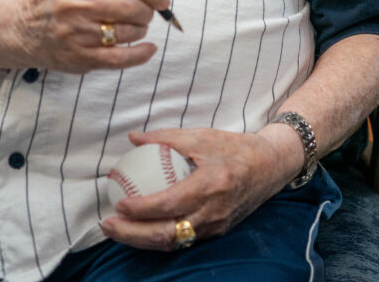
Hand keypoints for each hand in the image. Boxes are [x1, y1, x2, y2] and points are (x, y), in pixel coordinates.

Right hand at [17, 0, 168, 72]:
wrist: (22, 26)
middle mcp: (75, 2)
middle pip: (131, 6)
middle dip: (148, 11)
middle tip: (146, 13)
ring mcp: (75, 31)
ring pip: (129, 31)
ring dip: (140, 30)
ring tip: (133, 26)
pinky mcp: (78, 56)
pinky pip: (120, 58)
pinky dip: (140, 54)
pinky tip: (147, 49)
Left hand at [100, 126, 299, 249]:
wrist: (271, 166)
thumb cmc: (235, 148)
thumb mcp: (202, 136)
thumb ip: (166, 137)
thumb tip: (133, 138)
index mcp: (211, 184)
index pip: (170, 204)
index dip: (141, 209)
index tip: (119, 204)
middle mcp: (214, 210)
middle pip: (167, 233)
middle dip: (132, 234)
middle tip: (107, 224)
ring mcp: (216, 225)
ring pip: (172, 242)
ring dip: (140, 240)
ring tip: (117, 230)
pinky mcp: (216, 231)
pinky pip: (182, 240)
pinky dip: (157, 238)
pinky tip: (139, 230)